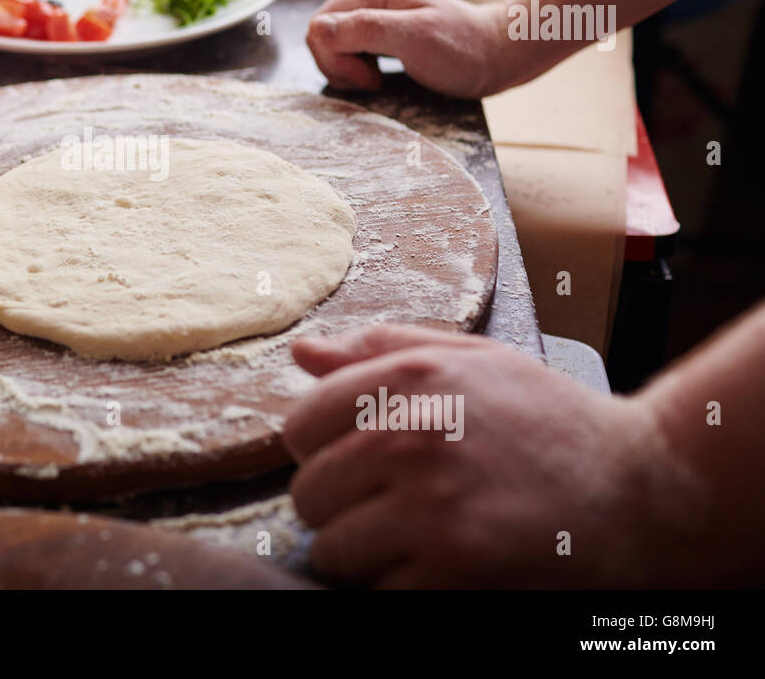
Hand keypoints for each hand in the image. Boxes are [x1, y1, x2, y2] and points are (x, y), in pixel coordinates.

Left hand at [282, 325, 704, 586]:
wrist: (644, 485)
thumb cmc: (548, 417)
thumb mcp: (469, 358)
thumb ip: (380, 350)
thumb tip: (301, 354)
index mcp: (408, 376)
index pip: (297, 428)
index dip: (326, 450)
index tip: (365, 461)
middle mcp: (410, 436)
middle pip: (308, 495)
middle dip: (344, 506)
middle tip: (400, 503)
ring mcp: (432, 505)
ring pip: (333, 550)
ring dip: (368, 553)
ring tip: (421, 534)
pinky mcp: (456, 565)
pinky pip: (380, 591)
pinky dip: (406, 587)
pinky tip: (449, 562)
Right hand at [306, 0, 513, 97]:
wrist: (499, 54)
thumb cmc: (462, 49)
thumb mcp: (414, 39)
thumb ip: (365, 29)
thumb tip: (318, 30)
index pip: (320, 25)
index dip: (335, 58)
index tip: (369, 78)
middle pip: (322, 34)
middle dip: (338, 65)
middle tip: (372, 82)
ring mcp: (375, 12)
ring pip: (331, 44)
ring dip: (346, 69)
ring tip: (376, 80)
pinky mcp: (381, 30)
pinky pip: (348, 49)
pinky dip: (355, 68)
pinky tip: (379, 76)